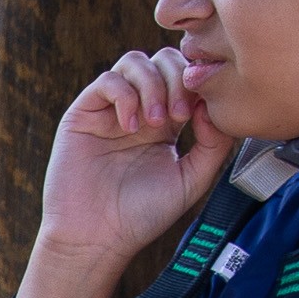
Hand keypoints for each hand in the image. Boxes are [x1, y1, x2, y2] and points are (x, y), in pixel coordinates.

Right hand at [7, 48, 235, 297]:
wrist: (97, 238)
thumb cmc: (142, 216)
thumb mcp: (192, 180)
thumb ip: (214, 143)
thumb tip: (214, 104)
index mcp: (168, 123)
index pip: (186, 77)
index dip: (197, 83)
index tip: (201, 112)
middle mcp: (140, 109)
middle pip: (163, 59)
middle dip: (177, 79)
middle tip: (180, 116)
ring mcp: (111, 109)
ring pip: (135, 62)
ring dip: (153, 85)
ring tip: (156, 123)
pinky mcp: (83, 114)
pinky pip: (107, 81)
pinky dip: (125, 96)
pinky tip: (130, 127)